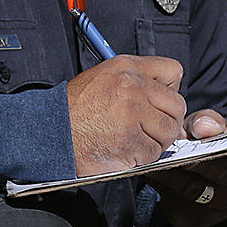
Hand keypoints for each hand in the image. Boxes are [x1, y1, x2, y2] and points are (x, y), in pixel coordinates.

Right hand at [66, 56, 186, 176]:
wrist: (49, 131)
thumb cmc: (74, 109)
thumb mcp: (104, 77)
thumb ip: (139, 83)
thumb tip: (171, 104)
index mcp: (127, 69)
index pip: (173, 71)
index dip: (170, 89)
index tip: (160, 102)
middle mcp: (132, 88)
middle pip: (177, 106)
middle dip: (166, 121)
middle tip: (149, 128)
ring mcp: (131, 115)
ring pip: (168, 132)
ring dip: (156, 141)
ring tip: (134, 140)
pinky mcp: (129, 142)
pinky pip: (153, 153)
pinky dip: (141, 157)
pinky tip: (124, 150)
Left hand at [146, 109, 226, 226]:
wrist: (188, 192)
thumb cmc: (202, 148)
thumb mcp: (205, 131)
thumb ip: (206, 123)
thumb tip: (204, 128)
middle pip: (224, 169)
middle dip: (201, 156)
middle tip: (182, 144)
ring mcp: (222, 202)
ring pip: (197, 186)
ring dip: (174, 170)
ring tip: (157, 157)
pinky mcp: (196, 217)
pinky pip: (177, 200)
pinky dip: (161, 183)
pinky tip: (150, 171)